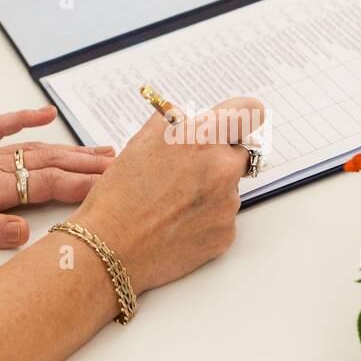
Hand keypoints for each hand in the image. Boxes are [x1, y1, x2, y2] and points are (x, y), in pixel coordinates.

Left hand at [0, 106, 113, 250]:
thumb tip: (25, 233)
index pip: (49, 186)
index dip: (85, 187)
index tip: (117, 188)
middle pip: (51, 164)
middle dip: (91, 165)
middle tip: (126, 167)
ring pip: (36, 150)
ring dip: (71, 150)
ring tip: (104, 151)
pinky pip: (0, 129)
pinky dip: (25, 119)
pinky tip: (45, 115)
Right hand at [69, 97, 264, 292]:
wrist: (110, 248)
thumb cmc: (118, 197)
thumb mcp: (140, 143)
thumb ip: (173, 123)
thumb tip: (186, 117)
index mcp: (202, 138)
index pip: (249, 112)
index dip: (241, 117)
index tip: (234, 125)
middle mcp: (222, 167)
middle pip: (241, 153)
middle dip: (220, 159)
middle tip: (190, 172)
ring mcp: (228, 203)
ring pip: (230, 188)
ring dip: (210, 191)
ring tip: (172, 204)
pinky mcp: (227, 233)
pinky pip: (223, 217)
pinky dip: (206, 218)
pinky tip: (176, 223)